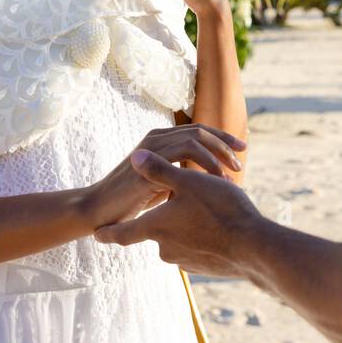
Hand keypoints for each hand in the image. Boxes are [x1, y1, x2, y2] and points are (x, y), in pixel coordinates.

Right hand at [84, 123, 246, 228]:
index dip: (221, 139)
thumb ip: (183, 177)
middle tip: (241, 159)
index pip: (197, 131)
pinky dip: (203, 163)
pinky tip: (215, 179)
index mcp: (160, 140)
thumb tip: (213, 183)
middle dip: (224, 143)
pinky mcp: (149, 161)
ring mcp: (151, 148)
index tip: (240, 150)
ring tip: (230, 171)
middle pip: (200, 130)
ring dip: (216, 153)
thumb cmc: (131, 202)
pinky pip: (184, 152)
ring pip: (195, 138)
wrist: (100, 212)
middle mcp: (156, 138)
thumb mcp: (163, 185)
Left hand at [94, 151, 267, 278]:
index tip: (96, 235)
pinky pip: (195, 247)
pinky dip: (201, 237)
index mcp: (155, 226)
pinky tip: (219, 226)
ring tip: (210, 210)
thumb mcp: (188, 183)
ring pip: (178, 237)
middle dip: (166, 215)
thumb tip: (135, 156)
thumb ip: (159, 170)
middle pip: (157, 230)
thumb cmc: (220, 210)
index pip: (122, 234)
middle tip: (185, 202)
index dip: (108, 233)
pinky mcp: (203, 267)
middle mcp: (165, 247)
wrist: (253, 247)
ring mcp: (184, 260)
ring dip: (187, 225)